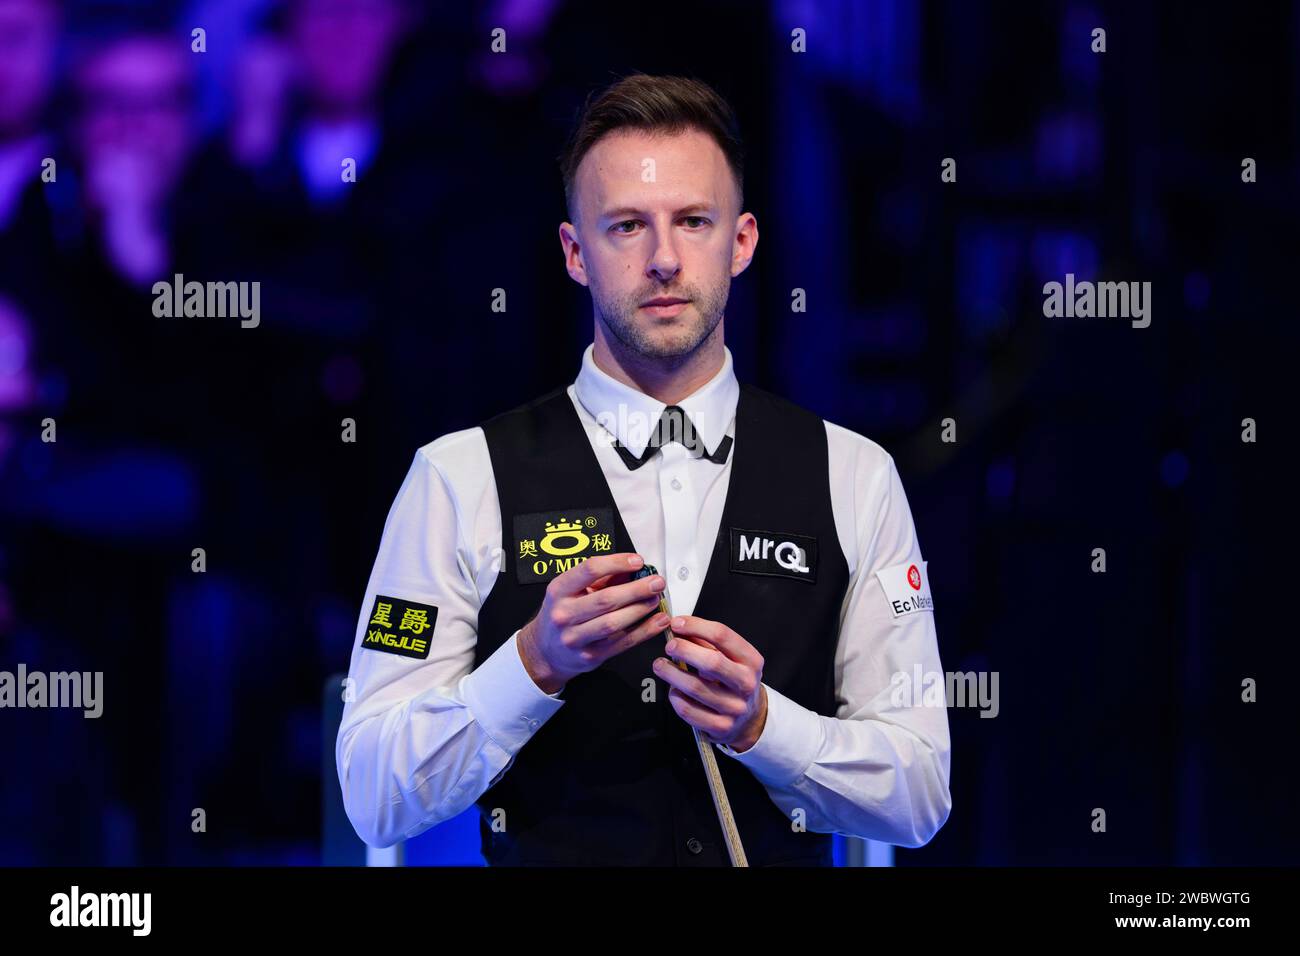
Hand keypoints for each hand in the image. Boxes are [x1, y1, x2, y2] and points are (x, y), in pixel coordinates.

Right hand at [517, 553, 668, 693]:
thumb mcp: (571, 590)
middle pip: (606, 599)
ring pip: (615, 622)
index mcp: (559, 590)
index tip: (637, 561)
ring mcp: (576, 638)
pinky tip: (658, 621)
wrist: (545, 651)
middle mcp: (564, 614)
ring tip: (656, 599)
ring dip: (641, 609)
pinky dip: (645, 631)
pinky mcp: (591, 656)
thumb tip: (634, 569)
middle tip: (656, 582)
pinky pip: (623, 642)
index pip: (590, 570)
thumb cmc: (563, 613)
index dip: (617, 563)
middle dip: (637, 589)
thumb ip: (601, 579)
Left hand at [652, 616, 767, 751]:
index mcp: (751, 661)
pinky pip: (688, 710)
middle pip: (711, 662)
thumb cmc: (733, 681)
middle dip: (684, 650)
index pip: (722, 636)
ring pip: (695, 687)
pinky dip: (675, 697)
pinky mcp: (721, 727)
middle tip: (669, 646)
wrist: (749, 719)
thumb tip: (679, 628)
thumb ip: (706, 642)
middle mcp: (746, 684)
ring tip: (660, 665)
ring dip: (671, 673)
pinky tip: (673, 689)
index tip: (677, 623)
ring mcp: (734, 708)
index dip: (696, 626)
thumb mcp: (730, 659)